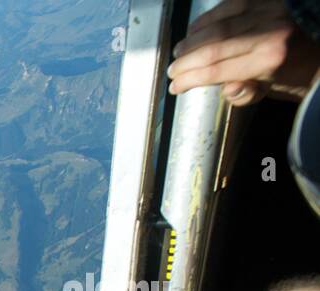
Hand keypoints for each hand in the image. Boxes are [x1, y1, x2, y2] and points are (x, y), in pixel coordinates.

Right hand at [168, 0, 319, 104]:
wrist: (312, 51)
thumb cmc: (287, 75)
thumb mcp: (266, 92)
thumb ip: (245, 94)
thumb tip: (226, 87)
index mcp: (270, 60)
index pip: (218, 70)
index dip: (190, 79)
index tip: (174, 86)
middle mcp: (270, 32)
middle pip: (213, 46)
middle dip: (186, 61)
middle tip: (172, 70)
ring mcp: (268, 12)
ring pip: (217, 25)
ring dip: (192, 40)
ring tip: (178, 52)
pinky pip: (226, 6)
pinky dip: (205, 20)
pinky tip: (193, 31)